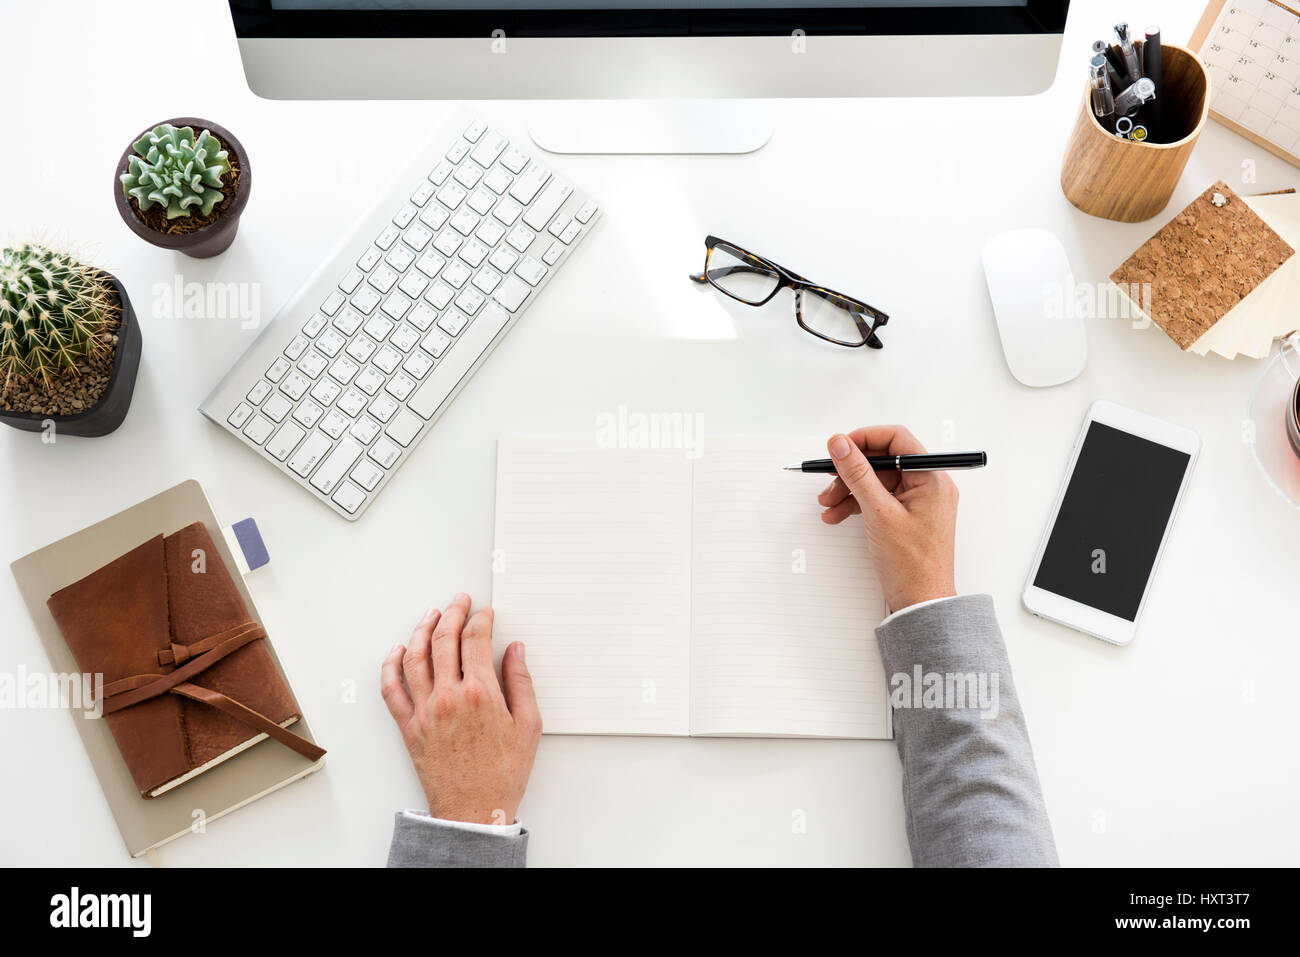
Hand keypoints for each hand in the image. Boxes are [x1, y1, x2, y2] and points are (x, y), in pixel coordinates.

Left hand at [381, 594, 541, 825]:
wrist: (473, 810)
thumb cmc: (502, 774)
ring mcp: (425, 710)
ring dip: (422, 629)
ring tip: (430, 615)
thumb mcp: (528, 726)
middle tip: (459, 602)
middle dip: (453, 613)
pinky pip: (392, 688)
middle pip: (445, 639)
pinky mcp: (409, 726)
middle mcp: (448, 696)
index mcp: (481, 693)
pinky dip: (391, 665)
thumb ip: (521, 682)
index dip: (481, 619)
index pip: (476, 639)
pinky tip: (397, 651)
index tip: (485, 613)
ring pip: (416, 656)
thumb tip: (515, 652)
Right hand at [817, 426, 958, 612]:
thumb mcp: (878, 512)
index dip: (864, 438)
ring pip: (877, 481)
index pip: (897, 439)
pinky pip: (879, 499)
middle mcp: (929, 485)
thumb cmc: (911, 565)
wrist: (921, 603)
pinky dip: (857, 504)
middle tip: (828, 480)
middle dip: (851, 471)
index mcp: (932, 478)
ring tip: (828, 504)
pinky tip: (837, 515)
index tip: (839, 447)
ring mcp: (918, 501)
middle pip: (883, 461)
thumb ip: (857, 473)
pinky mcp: (907, 516)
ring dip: (849, 489)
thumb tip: (840, 443)